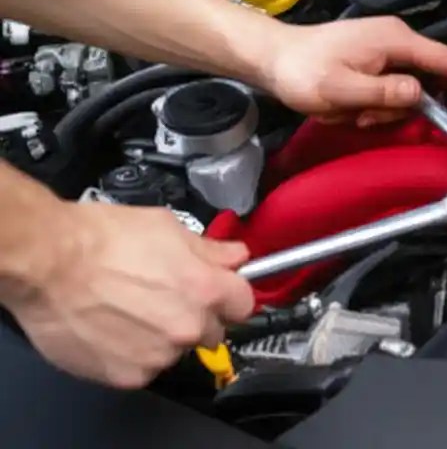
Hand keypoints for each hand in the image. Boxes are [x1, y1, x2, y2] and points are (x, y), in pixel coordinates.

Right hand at [5, 202, 254, 388]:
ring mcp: (159, 355)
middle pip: (212, 330)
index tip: (218, 292)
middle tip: (161, 298)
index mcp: (206, 289)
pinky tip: (111, 329)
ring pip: (175, 351)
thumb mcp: (166, 227)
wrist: (46, 263)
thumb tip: (235, 256)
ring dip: (161, 337)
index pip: (244, 304)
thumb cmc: (100, 239)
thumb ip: (209, 249)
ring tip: (127, 311)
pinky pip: (144, 368)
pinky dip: (132, 353)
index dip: (230, 295)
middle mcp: (188, 326)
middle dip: (195, 316)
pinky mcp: (129, 376)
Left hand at [262, 17, 446, 125]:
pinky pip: (392, 84)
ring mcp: (384, 46)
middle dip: (407, 106)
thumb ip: (385, 93)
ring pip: (407, 86)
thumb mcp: (343, 90)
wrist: (271, 57)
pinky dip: (377, 101)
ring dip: (386, 107)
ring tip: (353, 112)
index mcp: (394, 40)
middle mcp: (395, 38)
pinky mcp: (374, 56)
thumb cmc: (301, 70)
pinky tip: (352, 107)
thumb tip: (420, 95)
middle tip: (373, 118)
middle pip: (427, 78)